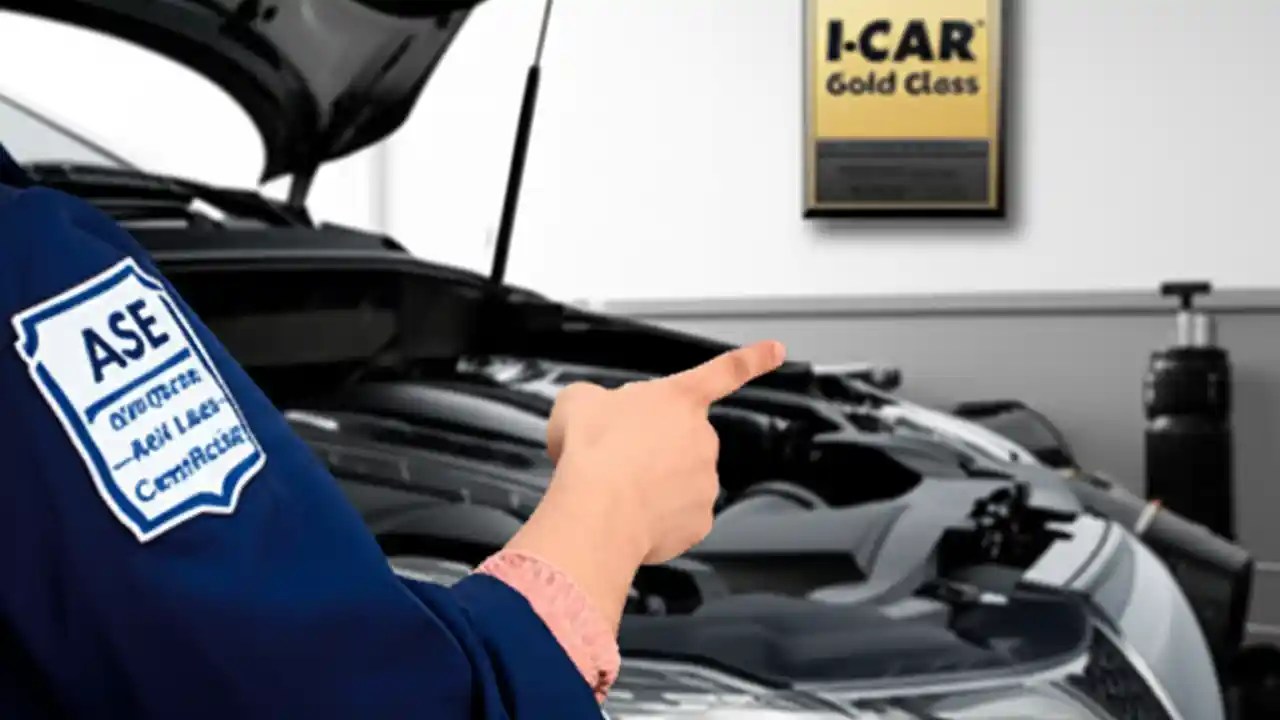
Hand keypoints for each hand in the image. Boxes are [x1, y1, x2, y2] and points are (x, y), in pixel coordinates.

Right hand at [546, 340, 786, 562]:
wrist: (598, 512)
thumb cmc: (591, 452)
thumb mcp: (577, 402)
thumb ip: (594, 400)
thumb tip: (592, 414)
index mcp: (679, 399)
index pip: (724, 371)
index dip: (752, 359)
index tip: (777, 350)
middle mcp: (701, 438)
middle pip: (681, 438)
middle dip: (656, 446)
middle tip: (617, 458)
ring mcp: (705, 482)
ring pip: (679, 480)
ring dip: (654, 483)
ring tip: (617, 489)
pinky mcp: (698, 522)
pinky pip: (677, 517)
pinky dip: (656, 519)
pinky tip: (629, 516)